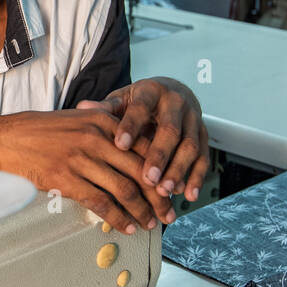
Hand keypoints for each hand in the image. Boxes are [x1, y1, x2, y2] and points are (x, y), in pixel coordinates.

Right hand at [0, 109, 174, 233]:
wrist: (5, 140)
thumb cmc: (40, 132)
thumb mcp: (77, 119)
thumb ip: (104, 127)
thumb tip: (131, 146)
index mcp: (102, 120)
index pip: (145, 147)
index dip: (162, 171)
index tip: (171, 188)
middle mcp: (96, 137)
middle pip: (141, 171)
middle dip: (159, 196)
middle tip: (169, 212)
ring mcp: (81, 158)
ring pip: (125, 189)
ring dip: (142, 210)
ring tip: (151, 223)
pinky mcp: (66, 178)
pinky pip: (101, 202)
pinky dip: (118, 217)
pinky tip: (126, 226)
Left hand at [76, 77, 209, 202]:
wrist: (172, 92)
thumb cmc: (140, 101)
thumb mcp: (122, 99)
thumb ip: (106, 108)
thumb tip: (83, 108)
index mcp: (151, 91)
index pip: (141, 108)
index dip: (131, 126)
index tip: (120, 145)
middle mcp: (176, 103)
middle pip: (170, 130)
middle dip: (159, 156)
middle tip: (148, 178)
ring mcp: (193, 119)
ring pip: (189, 146)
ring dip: (178, 170)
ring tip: (165, 191)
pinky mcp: (203, 135)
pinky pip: (203, 157)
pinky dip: (197, 178)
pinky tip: (188, 195)